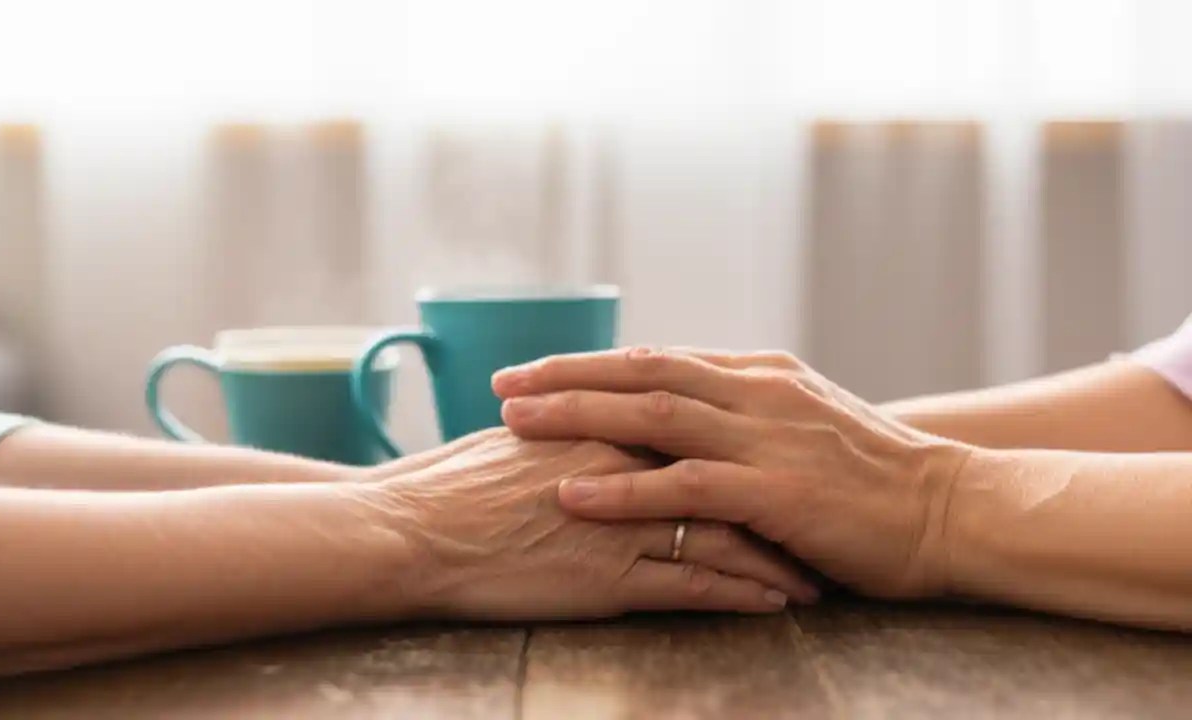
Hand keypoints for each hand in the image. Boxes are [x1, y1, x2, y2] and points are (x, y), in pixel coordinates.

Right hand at [377, 428, 817, 619]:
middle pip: (730, 477)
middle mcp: (626, 465)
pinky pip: (697, 585)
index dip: (746, 449)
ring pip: (728, 533)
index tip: (783, 462)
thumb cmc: (452, 485)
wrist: (410, 532)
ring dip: (780, 554)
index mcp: (604, 424)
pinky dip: (744, 593)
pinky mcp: (612, 578)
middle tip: (825, 512)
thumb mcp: (521, 440)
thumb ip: (574, 430)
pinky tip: (778, 604)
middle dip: (782, 498)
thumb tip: (598, 424)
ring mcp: (624, 522)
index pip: (698, 429)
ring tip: (819, 570)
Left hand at [492, 348, 973, 598]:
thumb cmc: (878, 478)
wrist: (953, 511)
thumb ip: (750, 414)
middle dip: (566, 376)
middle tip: (502, 383)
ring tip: (515, 422)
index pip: (660, 359)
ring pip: (651, 416)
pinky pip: (682, 485)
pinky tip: (571, 494)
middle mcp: (758, 393)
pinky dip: (621, 489)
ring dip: (576, 416)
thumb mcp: (809, 426)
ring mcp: (766, 439)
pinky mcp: (775, 492)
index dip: (594, 364)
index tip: (538, 369)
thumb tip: (691, 413)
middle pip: (642, 373)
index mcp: (763, 375)